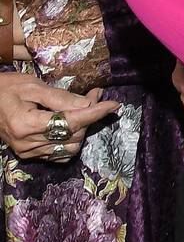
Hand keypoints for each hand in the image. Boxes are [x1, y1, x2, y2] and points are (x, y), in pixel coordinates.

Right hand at [0, 77, 119, 160]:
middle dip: (90, 115)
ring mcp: (28, 152)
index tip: (113, 104)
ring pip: (70, 147)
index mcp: (26, 124)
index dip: (95, 113)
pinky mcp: (29, 155)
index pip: (71, 122)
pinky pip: (59, 154)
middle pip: (73, 135)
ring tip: (82, 108)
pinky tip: (70, 125)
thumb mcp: (31, 86)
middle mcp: (27, 143)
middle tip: (94, 95)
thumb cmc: (6, 88)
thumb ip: (60, 97)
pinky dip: (71, 140)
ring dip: (82, 128)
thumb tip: (88, 104)